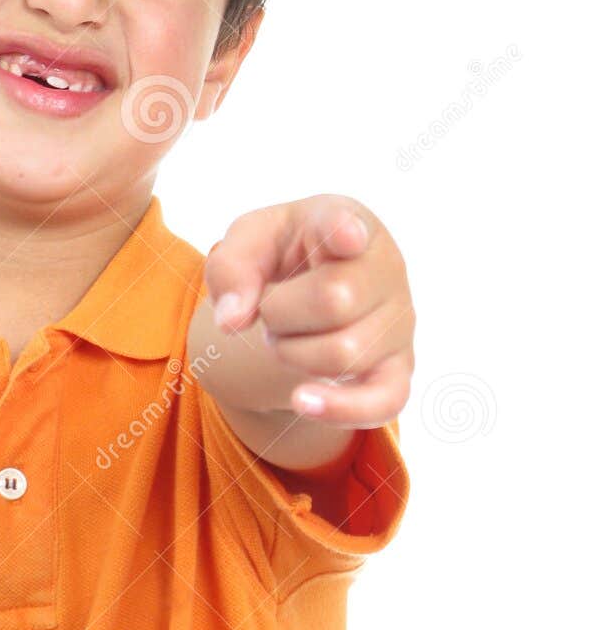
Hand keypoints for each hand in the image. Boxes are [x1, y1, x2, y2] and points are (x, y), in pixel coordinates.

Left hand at [204, 194, 414, 424]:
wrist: (309, 289)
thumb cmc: (281, 256)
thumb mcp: (246, 244)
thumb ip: (231, 268)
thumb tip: (232, 322)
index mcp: (343, 220)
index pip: (344, 223)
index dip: (343, 231)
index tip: (345, 236)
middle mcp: (385, 267)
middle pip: (333, 300)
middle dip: (281, 313)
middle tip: (274, 307)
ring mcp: (399, 320)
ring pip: (343, 354)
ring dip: (294, 353)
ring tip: (290, 335)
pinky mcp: (398, 368)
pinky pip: (383, 401)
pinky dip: (340, 408)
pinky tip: (303, 402)